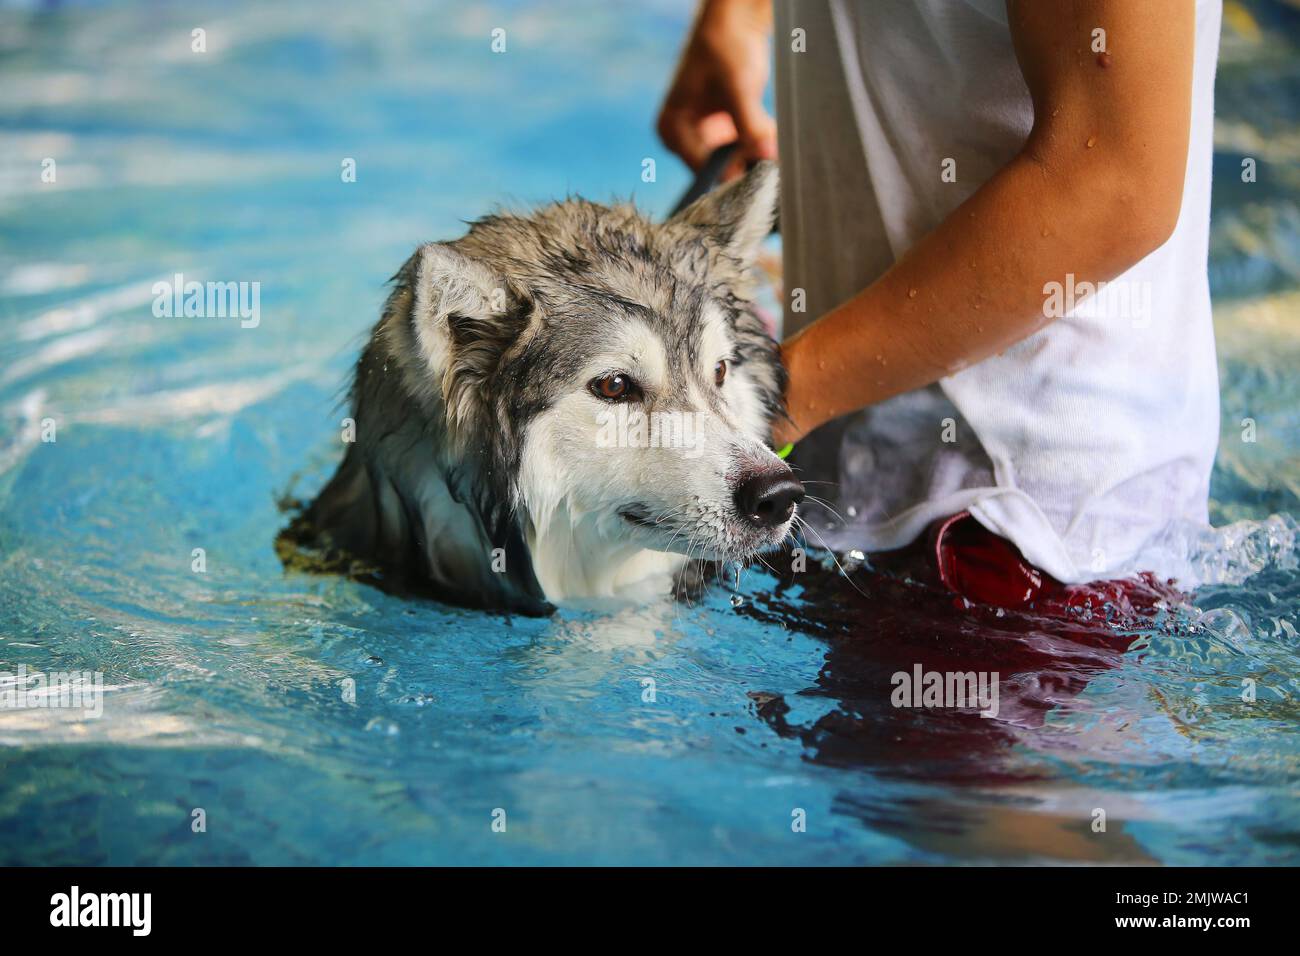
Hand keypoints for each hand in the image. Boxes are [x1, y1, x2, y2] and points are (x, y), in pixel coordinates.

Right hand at [656, 0, 775, 177]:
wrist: (735, 21)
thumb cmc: (726, 45)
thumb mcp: (738, 88)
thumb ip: (751, 125)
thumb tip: (767, 156)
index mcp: (671, 129)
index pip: (703, 169)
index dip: (735, 172)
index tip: (762, 170)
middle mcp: (682, 138)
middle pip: (719, 169)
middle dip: (748, 161)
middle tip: (772, 152)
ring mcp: (702, 136)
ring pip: (735, 161)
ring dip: (756, 152)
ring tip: (771, 135)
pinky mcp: (721, 132)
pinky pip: (743, 150)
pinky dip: (759, 143)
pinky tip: (770, 131)